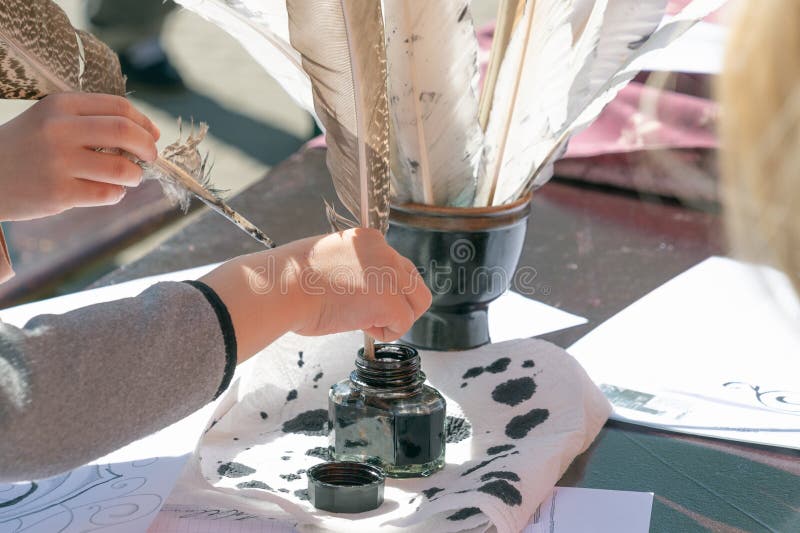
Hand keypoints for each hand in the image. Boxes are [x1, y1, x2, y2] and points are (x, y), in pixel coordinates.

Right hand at [0, 93, 159, 220]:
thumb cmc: (26, 147)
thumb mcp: (50, 120)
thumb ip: (90, 121)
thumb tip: (146, 134)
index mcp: (60, 105)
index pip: (119, 107)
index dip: (144, 122)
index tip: (152, 135)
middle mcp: (60, 130)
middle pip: (126, 133)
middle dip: (148, 147)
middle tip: (152, 157)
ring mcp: (59, 162)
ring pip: (123, 169)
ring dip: (135, 175)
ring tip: (129, 177)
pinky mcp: (59, 193)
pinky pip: (108, 194)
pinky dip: (116, 193)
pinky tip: (106, 191)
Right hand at [201, 229, 431, 360]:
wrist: (283, 288)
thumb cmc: (292, 281)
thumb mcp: (329, 260)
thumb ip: (355, 269)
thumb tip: (365, 290)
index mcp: (368, 239)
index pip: (394, 264)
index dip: (383, 288)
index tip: (362, 298)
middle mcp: (385, 251)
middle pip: (413, 281)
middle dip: (398, 302)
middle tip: (372, 315)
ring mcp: (390, 274)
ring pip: (418, 301)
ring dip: (397, 317)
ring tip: (368, 322)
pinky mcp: (390, 301)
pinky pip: (404, 323)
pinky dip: (387, 332)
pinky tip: (364, 328)